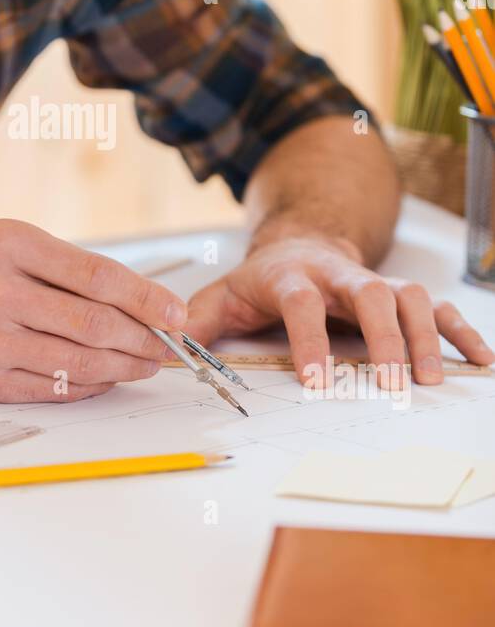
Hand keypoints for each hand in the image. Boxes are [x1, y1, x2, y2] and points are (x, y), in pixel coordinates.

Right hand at [0, 219, 186, 402]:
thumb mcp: (10, 242)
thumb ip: (67, 266)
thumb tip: (139, 301)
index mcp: (11, 246)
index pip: (97, 276)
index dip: (146, 298)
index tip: (175, 314)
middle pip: (93, 324)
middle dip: (142, 339)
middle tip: (167, 346)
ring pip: (78, 363)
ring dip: (123, 367)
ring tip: (146, 364)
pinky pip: (53, 389)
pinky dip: (89, 386)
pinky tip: (107, 378)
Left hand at [183, 236, 494, 386]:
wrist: (301, 243)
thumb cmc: (262, 280)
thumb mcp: (223, 295)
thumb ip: (196, 322)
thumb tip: (163, 348)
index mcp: (292, 277)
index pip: (302, 303)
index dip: (310, 339)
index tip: (318, 381)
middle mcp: (339, 275)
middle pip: (369, 293)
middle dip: (384, 336)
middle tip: (394, 382)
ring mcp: (374, 281)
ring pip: (409, 296)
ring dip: (426, 335)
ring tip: (432, 379)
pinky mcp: (400, 292)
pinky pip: (439, 307)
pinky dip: (461, 331)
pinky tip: (479, 360)